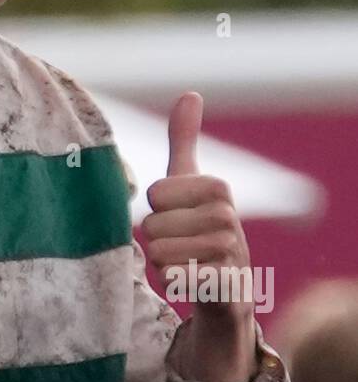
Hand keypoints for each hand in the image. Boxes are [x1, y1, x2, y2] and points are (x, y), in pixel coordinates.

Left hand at [142, 92, 251, 319]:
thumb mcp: (191, 181)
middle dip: (158, 239)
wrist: (226, 287)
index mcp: (218, 186)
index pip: (154, 193)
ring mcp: (230, 252)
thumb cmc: (200, 227)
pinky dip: (173, 283)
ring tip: (187, 262)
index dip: (158, 209)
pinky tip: (191, 281)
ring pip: (158, 254)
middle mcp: (228, 216)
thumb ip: (184, 139)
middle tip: (183, 244)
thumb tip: (191, 93)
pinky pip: (172, 279)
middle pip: (152, 225)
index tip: (180, 215)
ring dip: (164, 263)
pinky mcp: (224, 286)